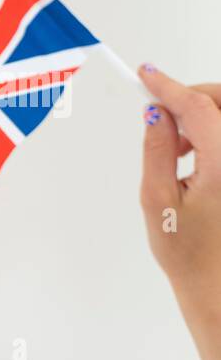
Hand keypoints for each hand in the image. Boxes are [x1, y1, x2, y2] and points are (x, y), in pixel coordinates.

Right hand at [138, 64, 220, 359]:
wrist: (219, 284)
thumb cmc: (189, 252)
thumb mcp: (156, 199)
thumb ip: (156, 148)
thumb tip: (156, 112)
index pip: (199, 106)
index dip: (169, 86)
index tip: (146, 74)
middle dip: (192, 100)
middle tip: (162, 122)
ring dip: (203, 117)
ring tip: (178, 150)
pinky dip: (214, 133)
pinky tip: (196, 159)